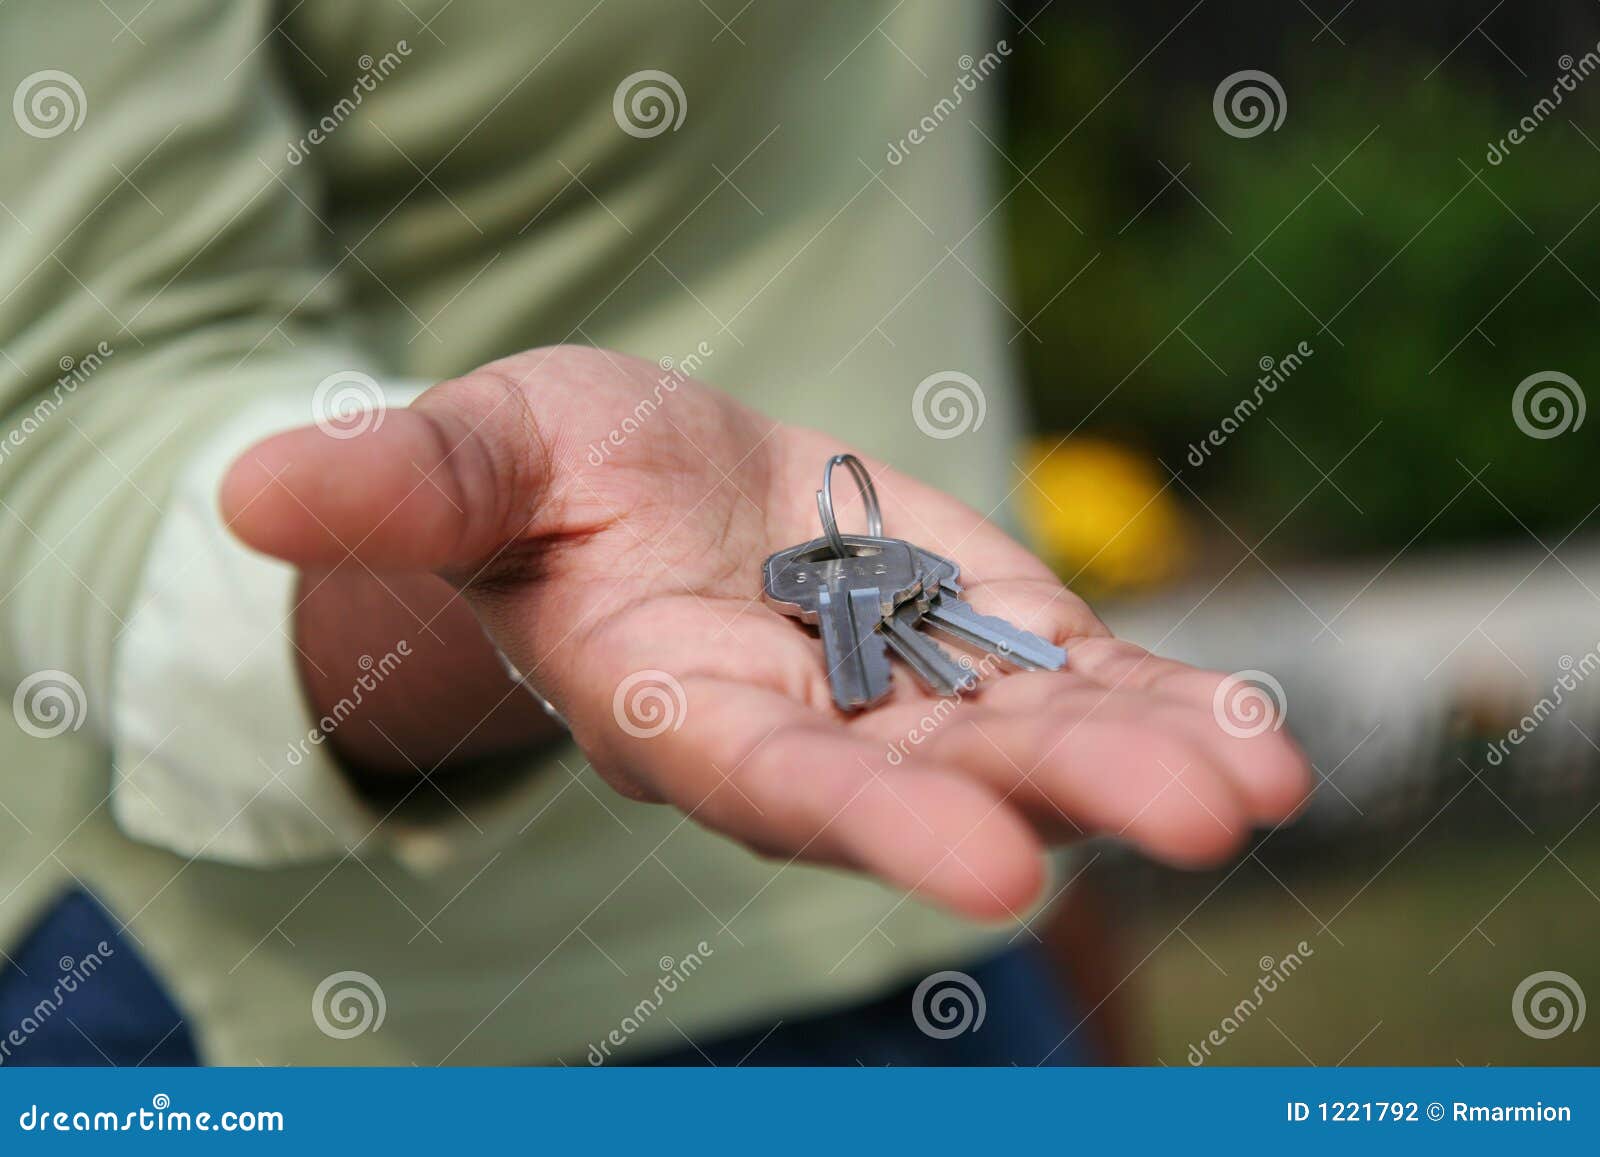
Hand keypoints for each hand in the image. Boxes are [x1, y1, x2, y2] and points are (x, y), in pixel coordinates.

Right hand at [222, 345, 1308, 919]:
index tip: (996, 864)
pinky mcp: (981, 636)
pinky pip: (1081, 677)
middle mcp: (813, 732)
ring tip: (1275, 780)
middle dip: (1070, 795)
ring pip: (1037, 734)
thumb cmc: (549, 483)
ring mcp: (911, 691)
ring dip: (1155, 757)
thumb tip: (256, 486)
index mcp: (687, 710)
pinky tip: (1262, 724)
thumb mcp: (482, 455)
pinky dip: (1168, 697)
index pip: (781, 785)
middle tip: (1206, 820)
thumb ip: (404, 482)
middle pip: (946, 776)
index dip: (879, 818)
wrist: (647, 488)